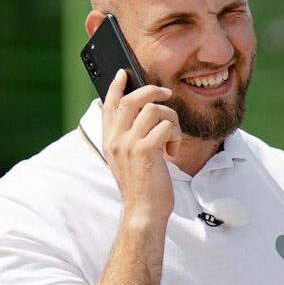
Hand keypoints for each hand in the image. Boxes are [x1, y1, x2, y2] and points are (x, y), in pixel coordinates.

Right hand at [100, 68, 177, 224]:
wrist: (143, 210)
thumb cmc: (141, 186)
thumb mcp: (127, 159)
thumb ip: (127, 138)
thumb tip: (138, 116)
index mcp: (109, 140)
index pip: (108, 105)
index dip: (115, 87)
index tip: (123, 73)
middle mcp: (115, 139)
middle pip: (132, 99)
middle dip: (153, 91)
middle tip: (167, 94)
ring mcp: (129, 143)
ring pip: (154, 110)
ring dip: (170, 120)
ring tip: (171, 139)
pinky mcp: (146, 150)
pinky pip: (166, 126)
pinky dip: (175, 136)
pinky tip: (172, 152)